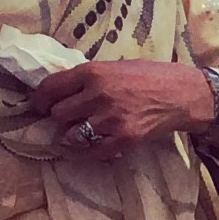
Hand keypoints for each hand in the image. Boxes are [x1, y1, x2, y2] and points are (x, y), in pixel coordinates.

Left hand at [28, 60, 213, 161]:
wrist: (180, 94)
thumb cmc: (148, 76)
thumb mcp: (113, 67)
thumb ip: (89, 78)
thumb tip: (64, 90)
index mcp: (92, 72)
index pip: (52, 87)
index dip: (40, 99)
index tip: (38, 106)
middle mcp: (97, 95)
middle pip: (59, 114)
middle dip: (59, 119)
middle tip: (64, 121)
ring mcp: (111, 119)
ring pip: (74, 135)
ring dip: (72, 137)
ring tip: (75, 136)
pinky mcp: (125, 138)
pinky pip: (95, 151)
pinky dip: (89, 152)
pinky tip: (90, 148)